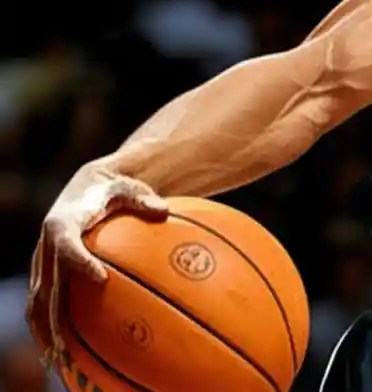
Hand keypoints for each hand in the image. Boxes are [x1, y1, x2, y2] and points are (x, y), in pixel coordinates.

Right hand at [26, 164, 167, 365]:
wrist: (89, 184)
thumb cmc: (115, 188)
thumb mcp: (130, 188)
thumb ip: (144, 199)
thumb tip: (163, 211)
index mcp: (64, 222)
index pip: (69, 244)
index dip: (81, 261)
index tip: (99, 278)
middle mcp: (48, 243)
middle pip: (48, 282)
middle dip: (54, 313)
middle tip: (66, 341)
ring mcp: (44, 258)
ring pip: (39, 298)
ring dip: (44, 327)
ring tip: (55, 357)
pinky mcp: (47, 269)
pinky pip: (43, 299)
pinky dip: (46, 323)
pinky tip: (59, 348)